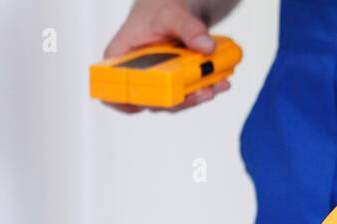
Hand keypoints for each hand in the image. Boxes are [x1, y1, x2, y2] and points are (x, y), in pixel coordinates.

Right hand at [103, 0, 230, 112]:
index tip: (158, 101)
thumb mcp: (172, 14)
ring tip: (218, 83)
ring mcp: (153, 82)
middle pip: (151, 100)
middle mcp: (133, 76)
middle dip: (180, 99)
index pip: (117, 91)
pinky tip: (220, 81)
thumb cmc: (158, 9)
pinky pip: (184, 93)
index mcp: (119, 59)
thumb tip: (207, 47)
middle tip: (203, 91)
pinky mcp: (170, 85)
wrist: (168, 7)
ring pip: (171, 101)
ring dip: (196, 96)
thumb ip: (189, 29)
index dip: (134, 101)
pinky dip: (202, 88)